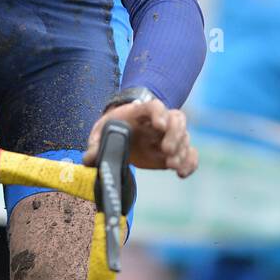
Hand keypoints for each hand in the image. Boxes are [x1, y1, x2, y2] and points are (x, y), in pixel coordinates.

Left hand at [83, 98, 197, 177]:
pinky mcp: (173, 151)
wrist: (122, 132)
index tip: (160, 126)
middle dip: (175, 135)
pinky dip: (190, 162)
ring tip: (173, 166)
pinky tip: (181, 173)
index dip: (159, 113)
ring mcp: (169, 135)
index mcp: (140, 112)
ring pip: (185, 136)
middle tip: (167, 151)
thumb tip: (90, 159)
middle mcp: (159, 121)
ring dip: (182, 151)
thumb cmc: (111, 129)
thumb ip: (95, 145)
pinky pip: (189, 153)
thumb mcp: (100, 134)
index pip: (155, 106)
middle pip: (176, 119)